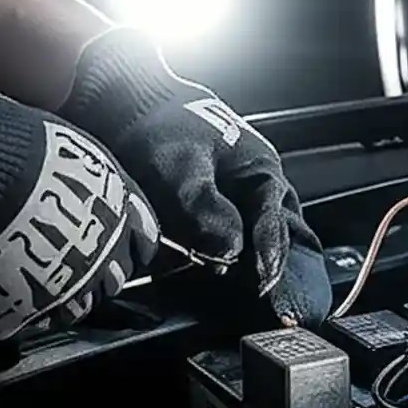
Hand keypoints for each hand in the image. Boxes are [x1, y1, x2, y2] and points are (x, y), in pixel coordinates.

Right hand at [0, 67, 160, 340]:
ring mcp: (62, 291)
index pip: (143, 243)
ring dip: (56, 297)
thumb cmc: (10, 143)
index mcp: (119, 213)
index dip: (124, 243)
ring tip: (26, 279)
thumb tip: (84, 199)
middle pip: (111, 281)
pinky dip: (10, 309)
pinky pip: (22, 322)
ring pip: (72, 309)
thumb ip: (91, 185)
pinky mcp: (16, 314)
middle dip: (94, 274)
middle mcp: (102, 258)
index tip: (109, 242)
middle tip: (61, 261)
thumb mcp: (73, 151)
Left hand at [58, 29, 331, 328]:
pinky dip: (234, 258)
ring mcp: (239, 197)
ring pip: (261, 237)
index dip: (271, 258)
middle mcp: (257, 186)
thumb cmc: (157, 128)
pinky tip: (223, 281)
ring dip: (258, 265)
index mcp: (261, 170)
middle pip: (282, 234)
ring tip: (257, 299)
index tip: (264, 288)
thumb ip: (207, 212)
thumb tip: (230, 252)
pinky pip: (236, 237)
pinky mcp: (217, 207)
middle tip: (279, 302)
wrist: (125, 106)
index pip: (274, 223)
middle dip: (281, 267)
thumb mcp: (181, 170)